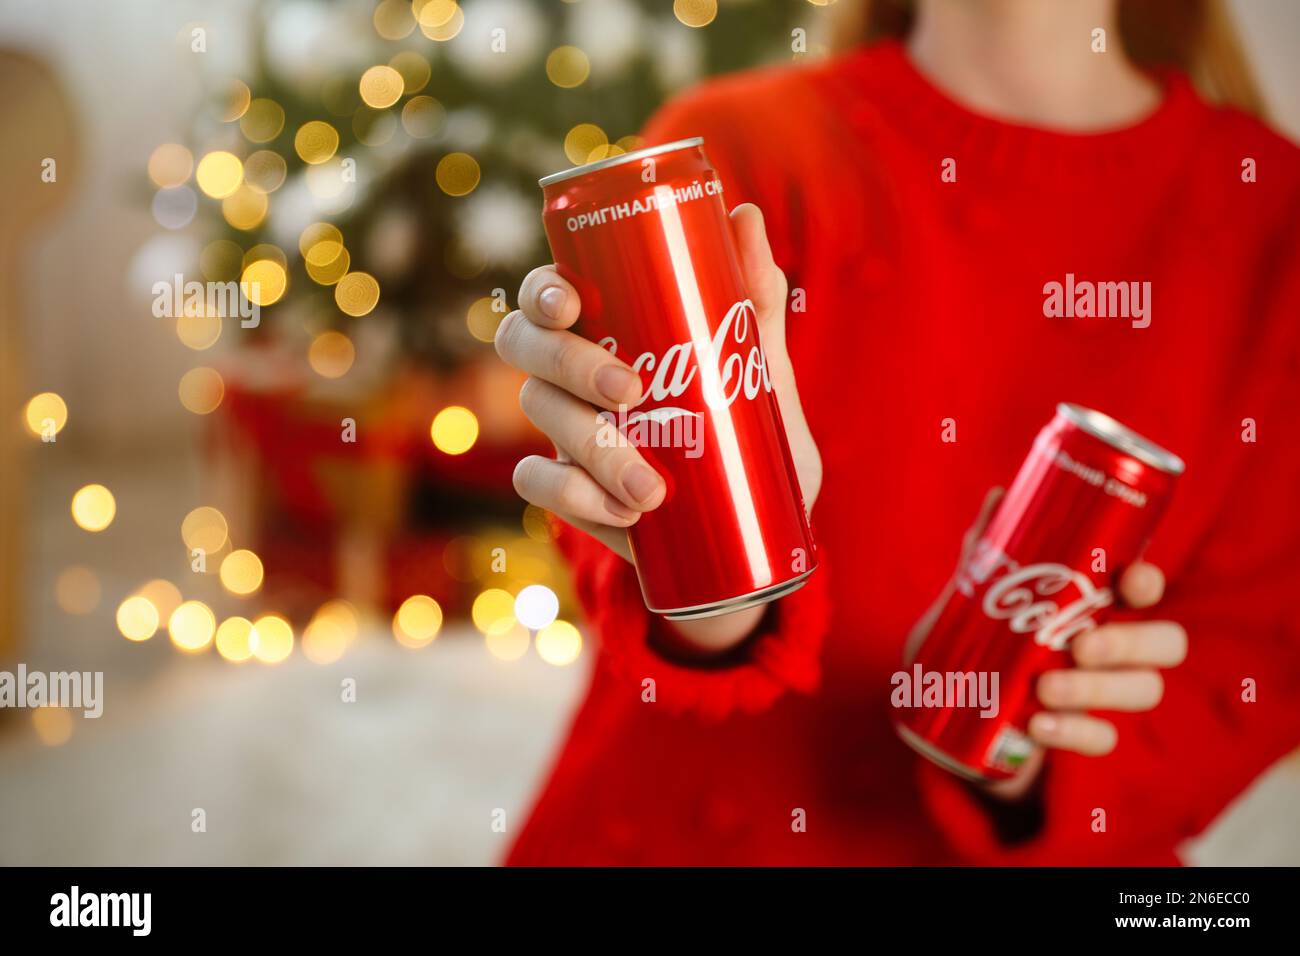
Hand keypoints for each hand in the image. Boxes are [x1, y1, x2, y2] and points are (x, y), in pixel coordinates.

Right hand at [495, 203, 820, 650]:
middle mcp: (570, 375)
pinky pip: (538, 484)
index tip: (572, 302)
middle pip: (525, 345)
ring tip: (652, 488)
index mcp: (605, 330)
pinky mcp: (566, 491)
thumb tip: (743, 215)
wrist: (752, 539)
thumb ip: (756, 300)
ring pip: (539, 414)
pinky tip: (626, 514)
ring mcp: (563, 432)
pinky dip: (576, 497)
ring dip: (593, 447)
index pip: (548, 294)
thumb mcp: (764, 373)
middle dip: (570, 362)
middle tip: (632, 392)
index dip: (542, 290)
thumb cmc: (751, 440)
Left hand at [948, 490, 1187, 799]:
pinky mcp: (1082, 734)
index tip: (1129, 582)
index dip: (1147, 583)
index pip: (1143, 590)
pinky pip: (1102, 738)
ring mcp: (1103, 693)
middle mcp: (1114, 647)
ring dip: (1097, 691)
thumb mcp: (973, 595)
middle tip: (1080, 646)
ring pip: (1142, 691)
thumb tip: (999, 496)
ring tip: (1044, 688)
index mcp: (1096, 604)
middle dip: (1132, 644)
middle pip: (1166, 643)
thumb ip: (985, 551)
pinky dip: (1074, 732)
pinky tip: (1038, 725)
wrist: (949, 707)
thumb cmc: (976, 639)